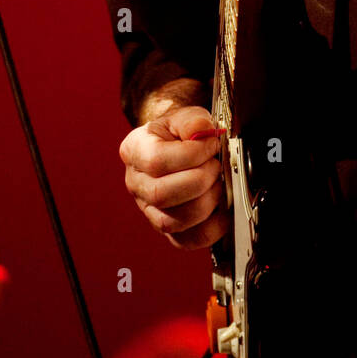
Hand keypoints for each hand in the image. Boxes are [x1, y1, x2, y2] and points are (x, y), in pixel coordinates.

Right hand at [119, 103, 230, 250]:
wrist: (178, 148)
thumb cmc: (179, 134)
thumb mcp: (184, 117)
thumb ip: (192, 120)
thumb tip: (202, 130)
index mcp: (134, 151)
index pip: (157, 160)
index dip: (191, 154)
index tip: (212, 145)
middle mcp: (136, 184)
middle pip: (161, 194)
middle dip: (199, 180)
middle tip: (216, 166)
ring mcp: (150, 211)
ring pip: (172, 222)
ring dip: (205, 203)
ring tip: (218, 184)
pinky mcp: (169, 231)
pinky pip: (189, 240)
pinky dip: (212, 227)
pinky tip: (221, 208)